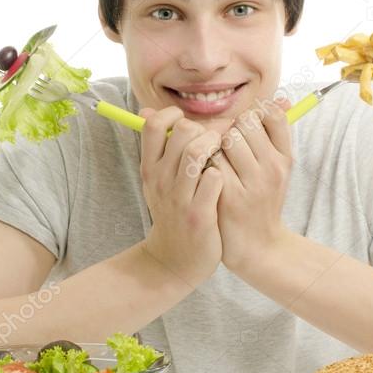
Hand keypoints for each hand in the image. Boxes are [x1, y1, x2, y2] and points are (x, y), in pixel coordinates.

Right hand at [137, 106, 224, 286]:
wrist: (174, 260)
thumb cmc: (172, 213)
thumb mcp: (156, 180)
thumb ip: (156, 148)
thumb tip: (146, 111)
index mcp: (150, 168)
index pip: (154, 125)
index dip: (174, 116)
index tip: (190, 124)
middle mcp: (161, 179)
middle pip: (182, 132)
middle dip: (204, 129)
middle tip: (217, 139)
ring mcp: (180, 197)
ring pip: (198, 151)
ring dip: (216, 145)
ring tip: (223, 154)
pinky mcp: (200, 213)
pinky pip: (214, 179)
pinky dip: (223, 172)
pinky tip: (226, 178)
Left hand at [211, 96, 293, 275]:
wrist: (257, 246)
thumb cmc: (260, 201)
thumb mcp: (276, 168)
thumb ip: (273, 135)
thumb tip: (280, 98)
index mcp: (285, 158)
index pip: (272, 114)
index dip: (252, 114)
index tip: (242, 128)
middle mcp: (273, 168)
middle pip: (245, 123)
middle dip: (228, 129)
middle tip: (222, 146)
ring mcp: (253, 183)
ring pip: (226, 139)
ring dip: (214, 144)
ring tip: (214, 160)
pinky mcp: (232, 197)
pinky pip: (212, 161)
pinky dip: (205, 164)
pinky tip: (206, 176)